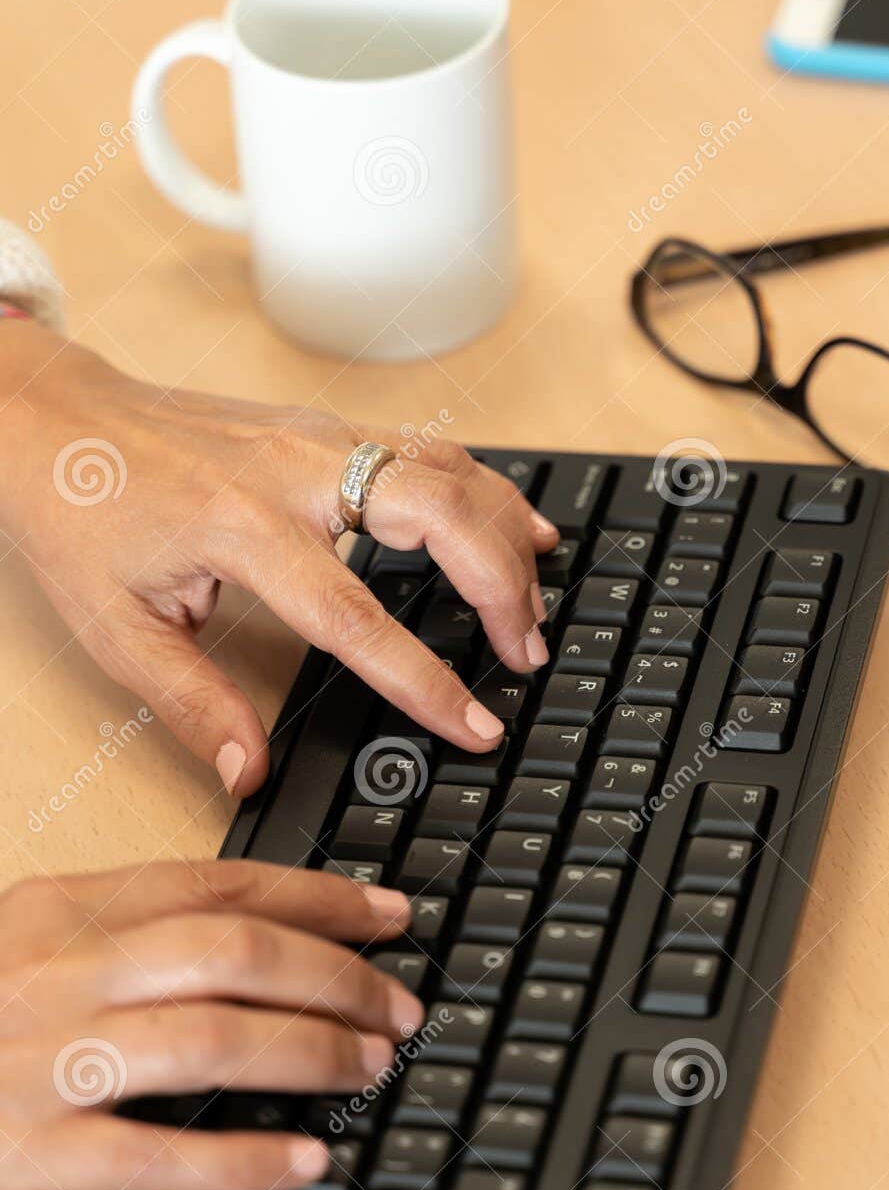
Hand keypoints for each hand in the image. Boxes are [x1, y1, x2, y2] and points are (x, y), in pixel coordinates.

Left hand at [0, 325, 558, 795]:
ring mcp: (316, 435)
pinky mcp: (323, 424)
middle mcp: (293, 469)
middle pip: (439, 516)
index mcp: (241, 528)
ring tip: (537, 599)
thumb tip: (249, 771)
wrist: (51, 419)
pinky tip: (514, 523)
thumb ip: (192, 705)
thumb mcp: (116, 628)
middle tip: (527, 654)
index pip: (359, 618)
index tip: (474, 724)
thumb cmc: (78, 513)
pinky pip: (427, 446)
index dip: (427, 681)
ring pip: (447, 468)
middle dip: (500, 589)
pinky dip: (483, 485)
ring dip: (505, 532)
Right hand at [0, 860, 421, 1189]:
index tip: (392, 913)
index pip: (220, 884)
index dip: (322, 895)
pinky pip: (156, 1155)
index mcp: (64, 906)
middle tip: (400, 1003)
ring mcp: (44, 1058)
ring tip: (368, 1066)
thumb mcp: (30, 938)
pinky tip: (302, 1159)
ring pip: (211, 1039)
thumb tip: (259, 927)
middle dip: (337, 975)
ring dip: (309, 1051)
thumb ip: (128, 925)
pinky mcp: (28, 1149)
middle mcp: (60, 970)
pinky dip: (242, 1159)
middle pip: (233, 953)